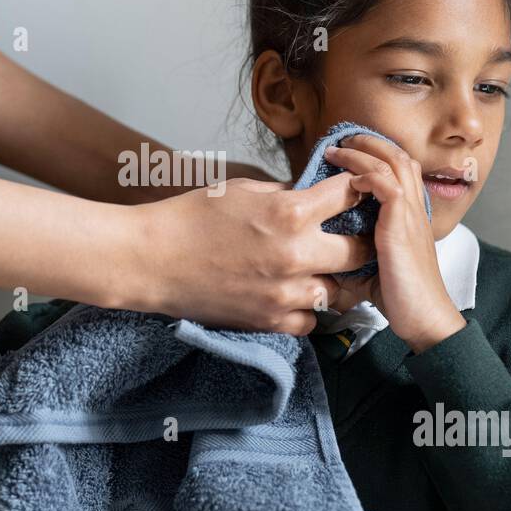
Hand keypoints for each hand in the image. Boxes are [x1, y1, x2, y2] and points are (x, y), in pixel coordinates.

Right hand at [129, 172, 375, 333]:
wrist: (151, 260)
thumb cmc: (190, 217)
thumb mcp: (242, 189)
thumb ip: (284, 194)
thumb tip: (311, 195)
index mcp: (290, 212)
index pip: (349, 196)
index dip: (354, 190)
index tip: (351, 193)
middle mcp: (296, 254)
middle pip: (360, 250)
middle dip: (358, 239)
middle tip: (347, 237)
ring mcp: (285, 292)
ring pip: (340, 291)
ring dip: (333, 278)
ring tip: (318, 269)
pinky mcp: (270, 321)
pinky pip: (311, 320)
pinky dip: (308, 308)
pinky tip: (293, 294)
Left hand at [323, 136, 466, 352]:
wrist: (424, 318)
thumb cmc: (399, 296)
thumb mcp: (368, 266)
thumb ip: (350, 251)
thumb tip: (319, 250)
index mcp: (409, 214)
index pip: (400, 167)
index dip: (376, 153)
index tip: (347, 151)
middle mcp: (414, 208)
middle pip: (398, 156)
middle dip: (367, 143)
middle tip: (340, 141)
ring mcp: (410, 216)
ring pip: (393, 164)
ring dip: (362, 153)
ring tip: (337, 151)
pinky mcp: (402, 228)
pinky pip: (389, 187)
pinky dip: (368, 176)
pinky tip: (350, 180)